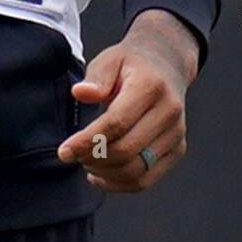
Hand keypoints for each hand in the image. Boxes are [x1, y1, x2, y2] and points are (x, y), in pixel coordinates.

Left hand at [56, 9, 200, 193]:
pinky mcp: (177, 150)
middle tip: (72, 155)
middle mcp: (169, 112)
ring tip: (85, 163)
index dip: (88, 141)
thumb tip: (80, 93)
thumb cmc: (131, 64)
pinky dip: (120, 183)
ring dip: (106, 174)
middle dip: (94, 158)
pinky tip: (100, 175)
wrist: (166, 65)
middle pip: (127, 150)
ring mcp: (176, 134)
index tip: (64, 151)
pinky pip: (148, 179)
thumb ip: (96, 77)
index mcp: (150, 86)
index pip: (116, 122)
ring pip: (138, 171)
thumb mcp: (110, 59)